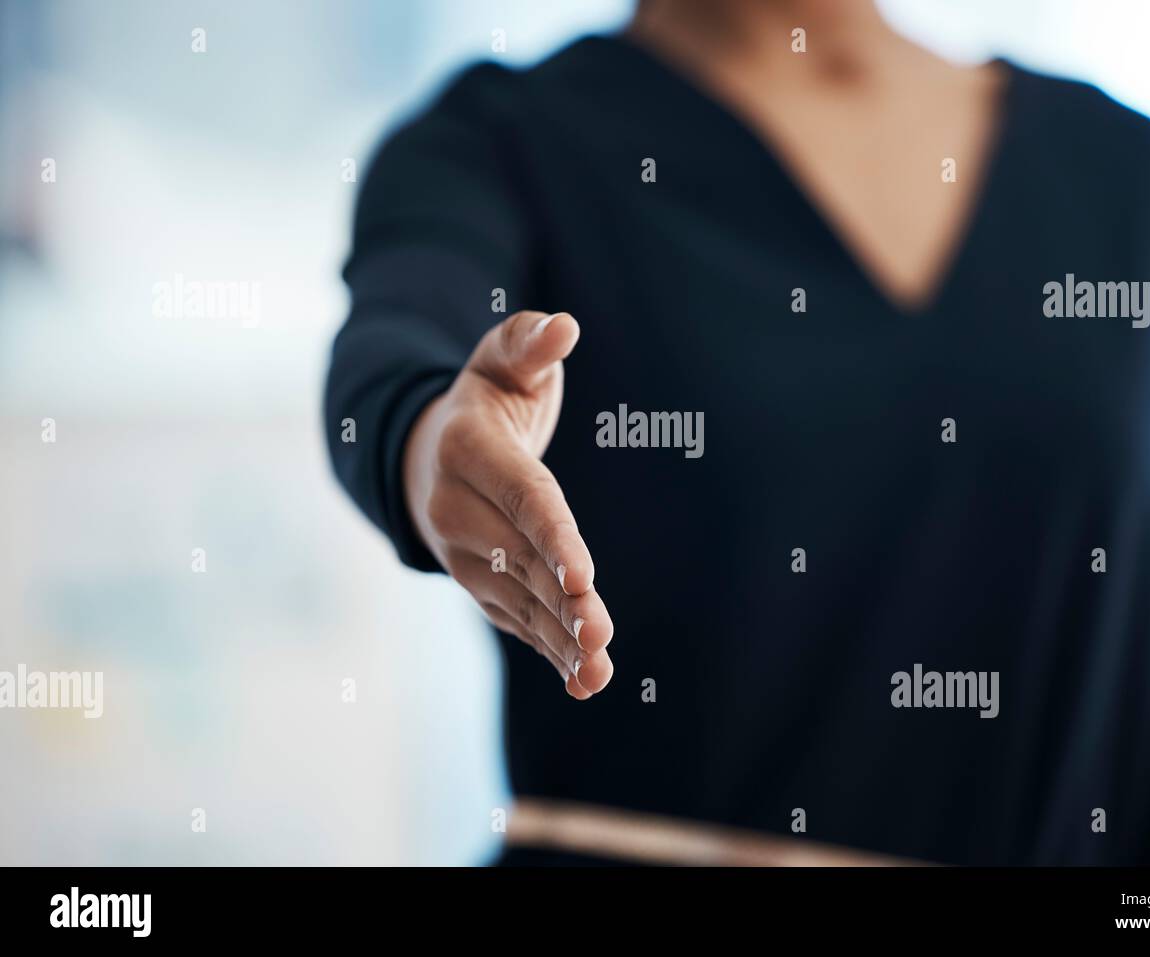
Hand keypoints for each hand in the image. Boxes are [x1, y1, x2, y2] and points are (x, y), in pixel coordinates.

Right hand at [403, 311, 612, 698]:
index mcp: (467, 449)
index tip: (585, 576)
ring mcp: (461, 551)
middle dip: (562, 601)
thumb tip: (564, 327)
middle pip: (520, 559)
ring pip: (516, 600)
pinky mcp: (478, 581)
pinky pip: (513, 619)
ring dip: (558, 639)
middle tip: (601, 637)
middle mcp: (455, 507)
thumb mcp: (502, 358)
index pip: (521, 496)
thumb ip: (529, 342)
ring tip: (598, 672)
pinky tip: (583, 681)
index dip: (555, 537)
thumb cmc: (487, 398)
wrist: (428, 450)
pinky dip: (548, 650)